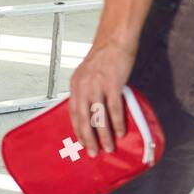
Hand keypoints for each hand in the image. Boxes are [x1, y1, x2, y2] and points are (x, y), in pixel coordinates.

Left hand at [68, 41, 135, 156]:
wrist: (115, 40)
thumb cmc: (104, 57)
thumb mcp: (87, 74)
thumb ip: (86, 90)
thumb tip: (90, 109)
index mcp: (75, 85)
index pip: (73, 113)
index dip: (78, 130)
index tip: (81, 143)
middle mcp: (83, 87)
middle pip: (83, 119)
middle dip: (88, 139)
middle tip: (92, 153)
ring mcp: (97, 86)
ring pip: (99, 117)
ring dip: (104, 135)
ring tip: (108, 147)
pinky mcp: (112, 84)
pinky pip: (114, 108)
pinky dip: (117, 122)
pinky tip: (120, 132)